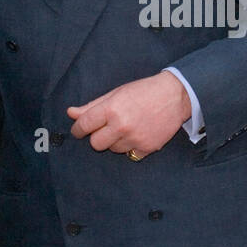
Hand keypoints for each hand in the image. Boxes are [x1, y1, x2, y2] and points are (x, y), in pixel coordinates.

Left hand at [66, 71, 190, 156]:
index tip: (79, 130)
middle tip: (107, 128)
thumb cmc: (144, 91)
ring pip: (113, 149)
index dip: (78, 129)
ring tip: (127, 128)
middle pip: (96, 144)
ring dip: (116, 142)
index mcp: (111, 109)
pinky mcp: (147, 147)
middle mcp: (121, 125)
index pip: (84, 125)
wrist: (175, 96)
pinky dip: (131, 147)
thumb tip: (71, 113)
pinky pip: (130, 154)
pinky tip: (138, 134)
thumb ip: (92, 106)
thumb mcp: (116, 93)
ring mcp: (135, 138)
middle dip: (97, 137)